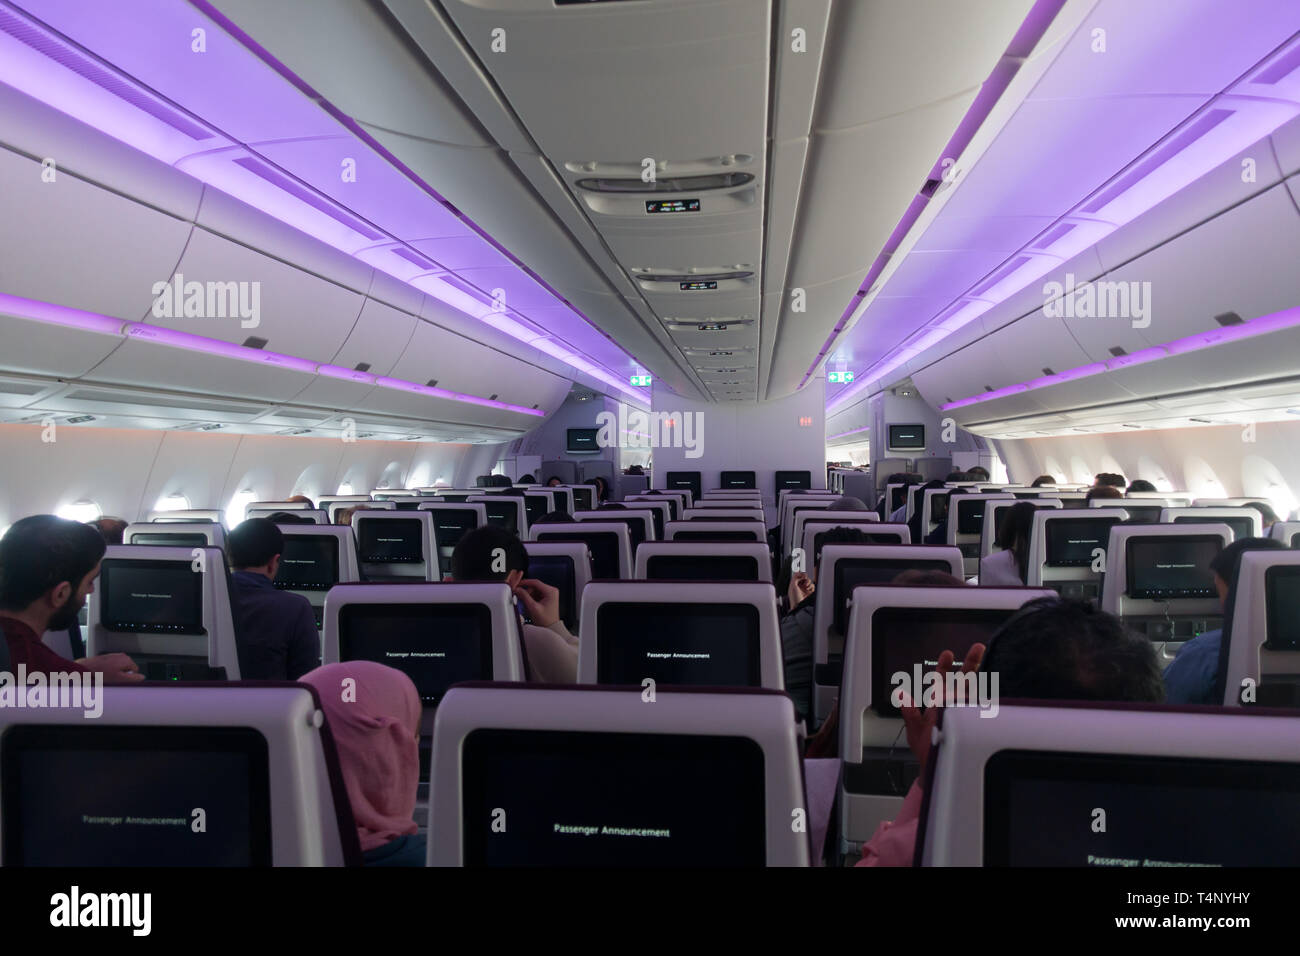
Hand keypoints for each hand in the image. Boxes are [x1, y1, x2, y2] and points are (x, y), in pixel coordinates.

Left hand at [77, 652, 144, 683]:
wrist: (88, 667)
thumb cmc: (102, 673)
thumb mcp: (120, 678)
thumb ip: (133, 678)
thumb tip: (143, 677)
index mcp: (127, 660)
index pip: (135, 670)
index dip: (129, 676)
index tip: (122, 679)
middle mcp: (122, 656)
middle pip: (128, 667)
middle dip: (123, 673)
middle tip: (114, 678)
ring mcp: (115, 655)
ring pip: (121, 666)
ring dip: (116, 671)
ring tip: (108, 675)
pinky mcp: (109, 656)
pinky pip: (114, 664)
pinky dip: (111, 668)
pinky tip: (105, 672)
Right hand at [514, 578, 560, 628]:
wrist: (551, 628)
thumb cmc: (546, 620)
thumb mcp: (533, 608)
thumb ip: (524, 597)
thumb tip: (518, 589)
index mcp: (551, 591)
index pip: (535, 582)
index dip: (524, 583)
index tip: (517, 584)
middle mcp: (551, 591)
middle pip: (534, 587)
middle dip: (526, 592)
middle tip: (520, 598)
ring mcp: (549, 594)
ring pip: (534, 591)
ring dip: (528, 596)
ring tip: (527, 605)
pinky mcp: (546, 598)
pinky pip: (536, 595)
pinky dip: (531, 599)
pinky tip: (530, 606)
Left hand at [787, 571, 814, 609]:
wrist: (799, 606)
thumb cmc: (794, 598)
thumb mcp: (792, 586)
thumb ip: (795, 577)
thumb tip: (800, 574)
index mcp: (794, 584)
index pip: (797, 575)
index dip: (800, 573)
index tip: (801, 573)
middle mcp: (799, 586)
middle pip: (804, 577)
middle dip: (804, 577)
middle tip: (804, 577)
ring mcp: (805, 589)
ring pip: (809, 581)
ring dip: (808, 582)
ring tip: (806, 586)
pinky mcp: (810, 592)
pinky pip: (812, 586)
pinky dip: (811, 586)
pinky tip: (808, 589)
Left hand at [899, 643, 983, 772]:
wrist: (937, 770)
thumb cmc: (926, 749)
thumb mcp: (915, 729)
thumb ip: (909, 711)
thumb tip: (900, 695)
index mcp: (938, 701)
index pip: (942, 678)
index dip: (944, 665)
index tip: (948, 654)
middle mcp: (954, 704)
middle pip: (964, 679)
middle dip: (971, 663)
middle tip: (978, 648)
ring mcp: (967, 713)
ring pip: (975, 692)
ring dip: (981, 679)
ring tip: (988, 666)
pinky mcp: (976, 725)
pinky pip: (984, 711)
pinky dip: (988, 702)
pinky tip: (992, 694)